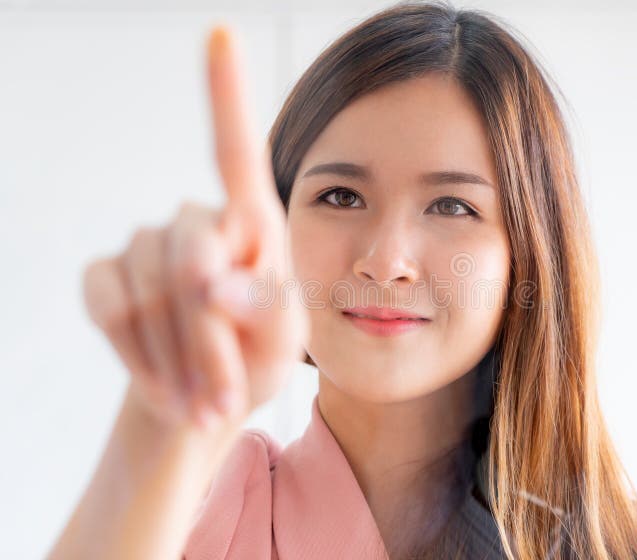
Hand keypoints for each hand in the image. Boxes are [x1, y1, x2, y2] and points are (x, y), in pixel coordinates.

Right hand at [81, 26, 308, 431]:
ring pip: (150, 295)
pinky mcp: (107, 276)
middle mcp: (197, 220)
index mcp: (253, 224)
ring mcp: (146, 245)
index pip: (237, 154)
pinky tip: (162, 384)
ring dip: (178, 361)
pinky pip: (109, 310)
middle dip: (209, 341)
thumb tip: (209, 281)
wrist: (207, 396)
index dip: (225, 95)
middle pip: (191, 263)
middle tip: (227, 398)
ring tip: (204, 401)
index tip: (221, 34)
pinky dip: (136, 357)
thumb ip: (263, 305)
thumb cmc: (259, 357)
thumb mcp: (284, 339)